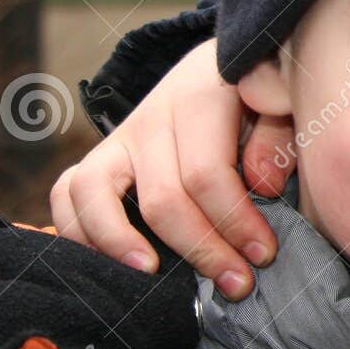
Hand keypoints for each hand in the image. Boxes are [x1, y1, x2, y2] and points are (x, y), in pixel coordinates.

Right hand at [49, 38, 296, 300]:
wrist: (226, 65)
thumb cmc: (263, 94)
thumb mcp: (282, 102)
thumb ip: (278, 137)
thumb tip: (263, 186)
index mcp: (201, 97)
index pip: (207, 174)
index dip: (235, 222)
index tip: (264, 255)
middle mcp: (152, 116)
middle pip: (161, 197)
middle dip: (201, 249)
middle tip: (237, 283)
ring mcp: (120, 135)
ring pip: (93, 192)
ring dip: (118, 243)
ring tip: (154, 277)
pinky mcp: (102, 153)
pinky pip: (67, 191)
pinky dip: (77, 230)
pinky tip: (116, 264)